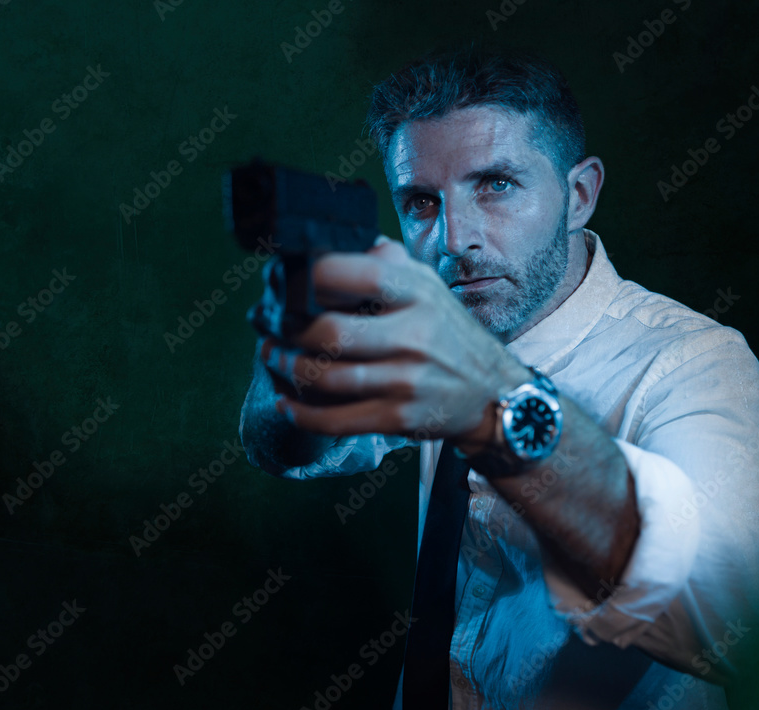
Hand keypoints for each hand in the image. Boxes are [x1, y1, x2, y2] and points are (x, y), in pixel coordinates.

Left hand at [264, 236, 532, 441]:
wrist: (491, 393)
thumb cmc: (448, 334)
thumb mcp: (428, 287)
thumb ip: (386, 261)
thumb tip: (332, 239)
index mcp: (418, 293)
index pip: (355, 273)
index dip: (308, 276)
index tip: (282, 283)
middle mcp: (414, 336)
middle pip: (329, 333)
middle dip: (286, 331)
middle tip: (267, 327)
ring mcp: (407, 381)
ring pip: (325, 378)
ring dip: (286, 369)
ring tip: (272, 357)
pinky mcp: (400, 419)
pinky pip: (336, 421)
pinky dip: (302, 414)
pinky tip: (288, 403)